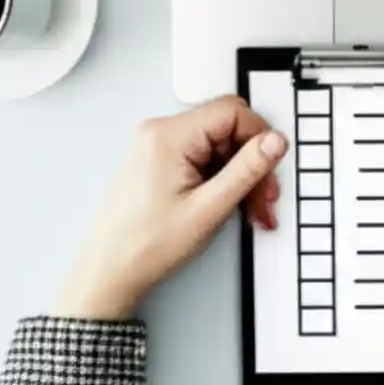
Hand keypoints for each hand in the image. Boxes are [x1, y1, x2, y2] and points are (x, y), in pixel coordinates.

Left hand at [53, 96, 287, 319]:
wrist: (109, 273)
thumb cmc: (145, 246)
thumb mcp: (208, 209)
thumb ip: (246, 170)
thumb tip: (274, 142)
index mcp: (169, 136)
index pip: (232, 111)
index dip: (259, 137)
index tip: (271, 168)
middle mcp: (161, 133)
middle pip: (228, 130)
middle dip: (253, 164)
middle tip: (264, 199)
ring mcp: (159, 147)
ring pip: (219, 147)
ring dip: (240, 177)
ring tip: (249, 211)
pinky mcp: (161, 161)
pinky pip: (203, 158)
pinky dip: (222, 180)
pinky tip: (229, 206)